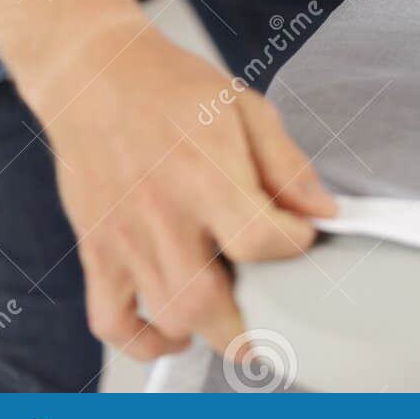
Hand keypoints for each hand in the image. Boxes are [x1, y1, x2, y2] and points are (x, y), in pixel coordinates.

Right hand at [22, 20, 336, 361]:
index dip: (292, 245)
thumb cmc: (171, 87)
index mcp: (205, 172)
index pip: (259, 238)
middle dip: (251, 323)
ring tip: (229, 317)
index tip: (300, 235)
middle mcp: (162, 212)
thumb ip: (286, 162)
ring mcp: (124, 237)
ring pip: (166, 316)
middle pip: (207, 301)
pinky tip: (172, 333)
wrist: (95, 76)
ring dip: (206, 331)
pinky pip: (111, 321)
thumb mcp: (243, 105)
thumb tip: (324, 210)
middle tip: (274, 319)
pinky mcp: (96, 250)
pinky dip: (141, 342)